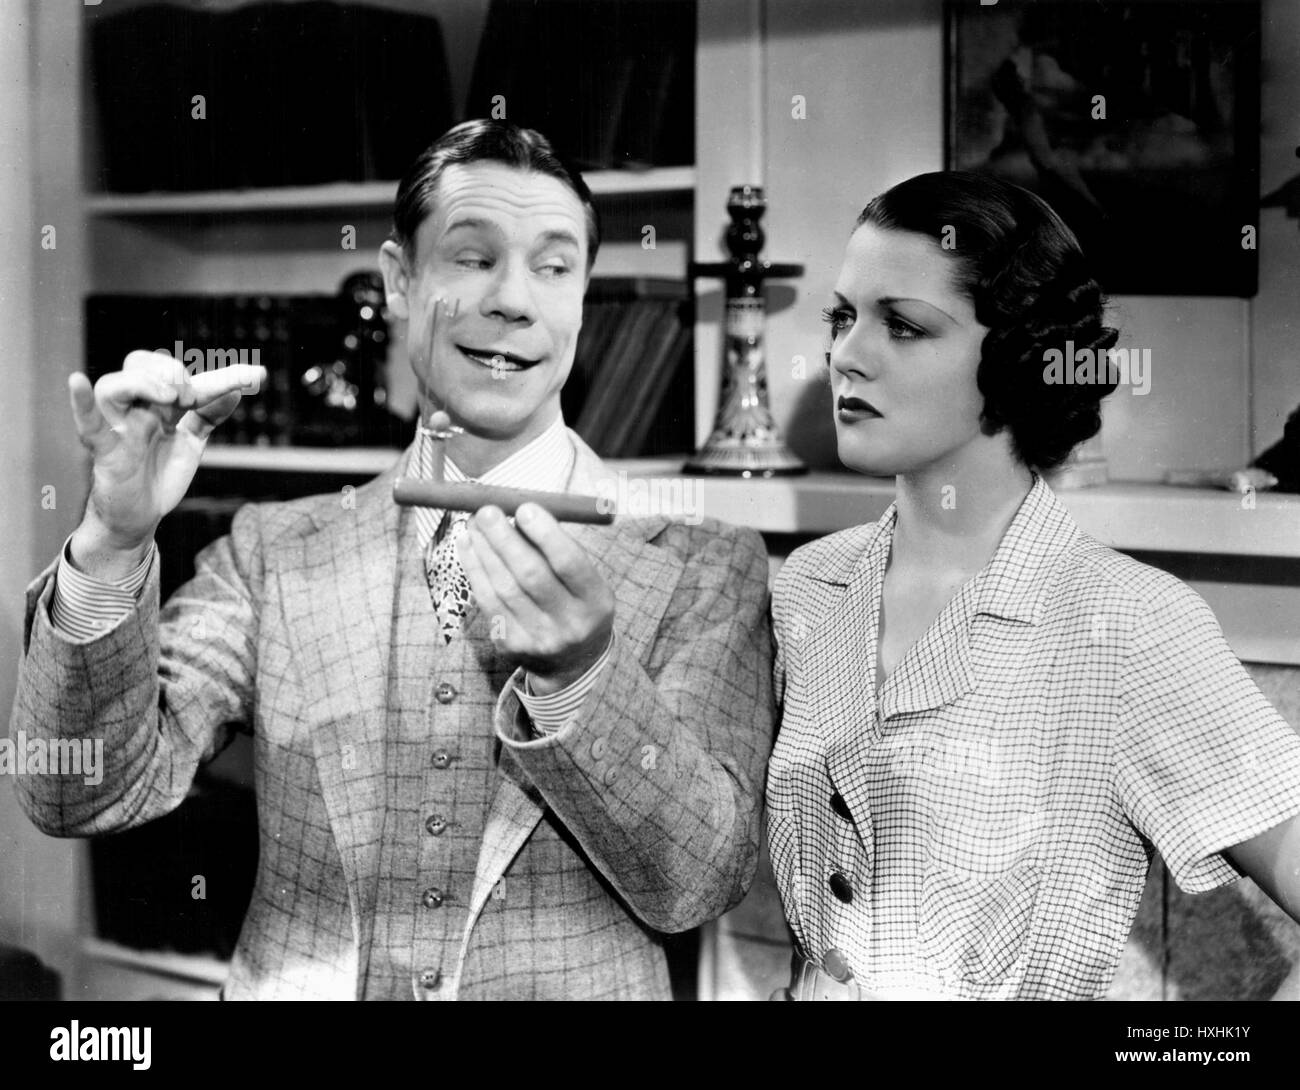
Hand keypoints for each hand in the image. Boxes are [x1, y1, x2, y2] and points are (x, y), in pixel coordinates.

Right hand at [68, 351, 264, 576]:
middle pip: (140, 364)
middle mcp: (136, 408)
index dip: (223, 375)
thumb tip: (235, 391)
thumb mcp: (191, 443)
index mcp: (158, 404)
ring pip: (115, 386)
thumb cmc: (159, 475)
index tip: (257, 375)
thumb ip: (208, 416)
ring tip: (172, 398)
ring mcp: (119, 426)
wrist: (140, 517)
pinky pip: (87, 423)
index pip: (183, 375)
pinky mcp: (106, 450)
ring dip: (145, 383)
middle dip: (170, 371)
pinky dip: (81, 402)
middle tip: (191, 394)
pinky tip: (78, 381)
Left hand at [458, 502, 613, 691]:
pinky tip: (468, 546)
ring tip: (474, 523)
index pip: (570, 564)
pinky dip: (475, 569)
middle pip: (531, 576)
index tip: (524, 508)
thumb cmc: (576, 603)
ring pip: (504, 587)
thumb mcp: (585, 580)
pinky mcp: (511, 645)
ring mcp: (538, 638)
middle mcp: (570, 624)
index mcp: (596, 601)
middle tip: (487, 511)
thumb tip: (518, 511)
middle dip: (505, 539)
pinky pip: (488, 601)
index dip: (545, 534)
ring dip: (485, 551)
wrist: (573, 662)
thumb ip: (557, 550)